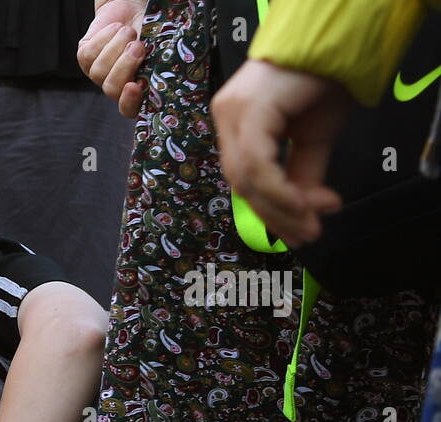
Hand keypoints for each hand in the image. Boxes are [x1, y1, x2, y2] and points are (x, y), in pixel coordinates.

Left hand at [77, 0, 149, 117]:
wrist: (137, 7)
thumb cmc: (154, 30)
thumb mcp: (160, 48)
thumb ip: (160, 65)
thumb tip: (160, 73)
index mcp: (137, 90)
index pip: (130, 110)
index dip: (130, 102)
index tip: (135, 85)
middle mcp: (115, 86)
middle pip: (111, 90)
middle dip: (124, 67)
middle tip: (138, 45)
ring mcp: (97, 73)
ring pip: (99, 71)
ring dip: (116, 47)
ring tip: (129, 32)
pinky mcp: (84, 56)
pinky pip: (89, 54)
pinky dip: (104, 37)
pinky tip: (116, 28)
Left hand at [213, 59, 351, 246]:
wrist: (339, 41)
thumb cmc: (324, 82)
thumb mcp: (312, 137)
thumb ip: (301, 174)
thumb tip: (303, 213)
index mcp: (235, 124)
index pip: (243, 178)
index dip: (270, 211)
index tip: (299, 232)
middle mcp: (227, 118)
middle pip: (241, 182)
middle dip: (275, 215)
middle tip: (307, 234)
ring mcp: (233, 113)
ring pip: (246, 177)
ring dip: (281, 207)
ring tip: (312, 223)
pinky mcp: (249, 110)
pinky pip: (257, 163)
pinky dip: (279, 189)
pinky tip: (304, 203)